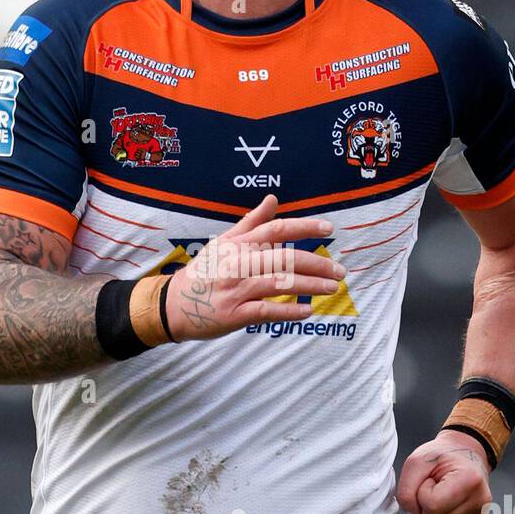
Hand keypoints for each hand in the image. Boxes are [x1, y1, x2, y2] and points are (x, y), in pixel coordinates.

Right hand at [164, 195, 344, 342]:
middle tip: (340, 271)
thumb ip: (251, 222)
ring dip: (310, 286)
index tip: (329, 229)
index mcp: (239, 244)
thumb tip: (273, 199)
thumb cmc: (204, 272)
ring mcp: (236, 289)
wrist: (174, 304)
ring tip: (331, 289)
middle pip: (285, 258)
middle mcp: (239, 263)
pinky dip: (289, 310)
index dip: (306, 227)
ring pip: (280, 283)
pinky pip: (267, 311)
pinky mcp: (234, 314)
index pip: (277, 229)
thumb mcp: (224, 242)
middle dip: (317, 263)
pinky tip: (307, 311)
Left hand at [396, 429, 491, 513]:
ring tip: (441, 496)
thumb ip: (406, 490)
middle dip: (425, 507)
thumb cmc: (441, 457)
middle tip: (434, 488)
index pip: (432, 505)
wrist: (466, 455)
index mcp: (470, 480)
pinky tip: (445, 507)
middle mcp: (482, 502)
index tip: (431, 480)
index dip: (422, 493)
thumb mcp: (416, 462)